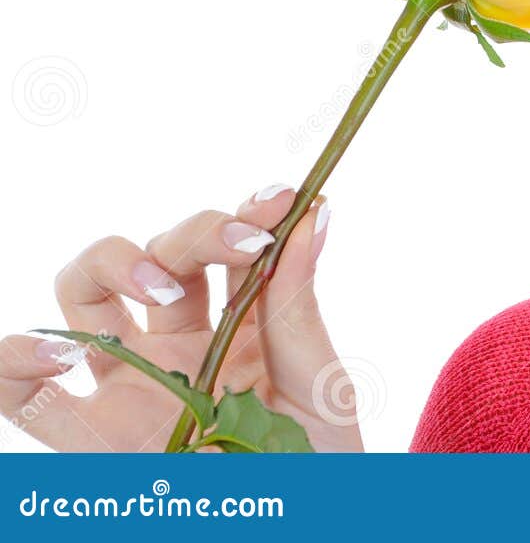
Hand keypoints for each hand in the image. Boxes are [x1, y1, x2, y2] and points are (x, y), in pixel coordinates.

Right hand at [1, 184, 361, 451]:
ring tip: (157, 288)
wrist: (297, 531)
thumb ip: (300, 306)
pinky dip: (16, 362)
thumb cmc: (317, 468)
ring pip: (83, 296)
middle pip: (158, 255)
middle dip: (196, 233)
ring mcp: (130, 387)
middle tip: (242, 246)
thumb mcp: (320, 386)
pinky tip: (57, 354)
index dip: (247, 214)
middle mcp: (177, 346)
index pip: (228, 250)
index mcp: (239, 327)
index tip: (282, 199)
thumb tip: (314, 212)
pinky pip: (24, 399)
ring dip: (109, 263)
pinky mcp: (90, 442)